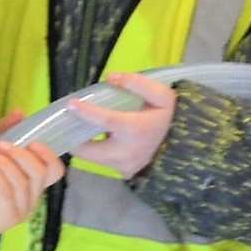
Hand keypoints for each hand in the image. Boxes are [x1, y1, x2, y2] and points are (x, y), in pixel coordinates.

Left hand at [0, 138, 64, 244]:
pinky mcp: (6, 219)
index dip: (49, 155)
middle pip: (39, 173)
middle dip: (21, 155)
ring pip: (21, 182)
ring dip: (4, 164)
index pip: (55, 171)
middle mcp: (32, 198)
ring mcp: (20, 210)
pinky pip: (5, 193)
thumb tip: (19, 112)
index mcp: (33, 183)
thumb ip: (2, 135)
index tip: (32, 141)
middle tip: (1, 145)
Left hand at [61, 71, 178, 177]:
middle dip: (73, 138)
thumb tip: (111, 77)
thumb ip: (137, 83)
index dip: (87, 112)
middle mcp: (125, 152)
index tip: (71, 104)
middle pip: (87, 150)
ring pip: (91, 157)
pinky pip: (102, 162)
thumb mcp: (162, 96)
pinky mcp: (122, 172)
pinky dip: (97, 150)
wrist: (183, 147)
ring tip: (83, 128)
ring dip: (84, 144)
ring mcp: (122, 166)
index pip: (106, 121)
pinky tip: (100, 138)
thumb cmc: (170, 119)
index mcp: (135, 129)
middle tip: (68, 123)